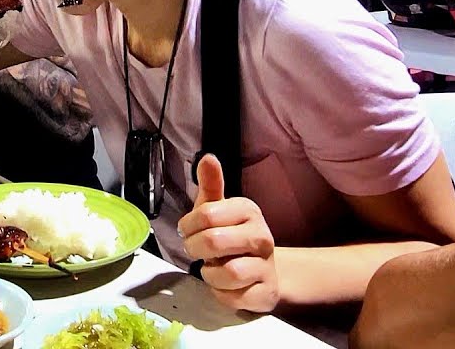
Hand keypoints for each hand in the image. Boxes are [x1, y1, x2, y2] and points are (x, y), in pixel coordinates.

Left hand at [178, 154, 278, 312]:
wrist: (265, 271)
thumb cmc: (233, 237)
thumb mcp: (218, 209)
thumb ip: (210, 184)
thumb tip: (207, 157)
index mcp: (247, 210)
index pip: (206, 214)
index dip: (188, 226)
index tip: (188, 230)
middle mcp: (261, 236)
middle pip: (213, 242)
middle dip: (194, 249)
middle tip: (196, 250)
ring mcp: (266, 266)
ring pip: (226, 273)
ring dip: (209, 273)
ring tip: (212, 267)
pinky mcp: (265, 293)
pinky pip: (233, 297)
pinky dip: (221, 293)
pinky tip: (225, 285)